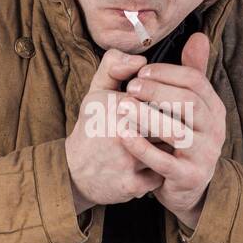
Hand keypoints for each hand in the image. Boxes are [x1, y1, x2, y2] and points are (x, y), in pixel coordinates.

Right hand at [64, 48, 164, 211]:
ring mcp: (127, 160)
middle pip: (167, 123)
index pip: (160, 98)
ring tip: (159, 145)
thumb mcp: (96, 91)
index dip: (164, 103)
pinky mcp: (131, 184)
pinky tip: (152, 165)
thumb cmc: (92, 126)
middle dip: (169, 126)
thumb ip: (114, 66)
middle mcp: (122, 132)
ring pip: (167, 149)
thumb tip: (140, 58)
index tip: (158, 108)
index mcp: (117, 105)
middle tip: (163, 128)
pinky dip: (159, 170)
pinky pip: (161, 174)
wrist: (74, 171)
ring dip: (168, 148)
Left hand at [115, 32, 225, 228]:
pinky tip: (122, 134)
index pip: (194, 81)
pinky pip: (163, 161)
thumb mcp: (190, 106)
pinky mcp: (188, 177)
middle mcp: (215, 130)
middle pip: (187, 102)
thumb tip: (198, 36)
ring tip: (122, 108)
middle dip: (156, 91)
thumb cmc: (183, 140)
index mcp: (214, 108)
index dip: (166, 73)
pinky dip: (141, 147)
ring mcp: (204, 155)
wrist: (186, 188)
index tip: (140, 73)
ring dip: (146, 116)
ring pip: (176, 131)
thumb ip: (192, 72)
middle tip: (130, 88)